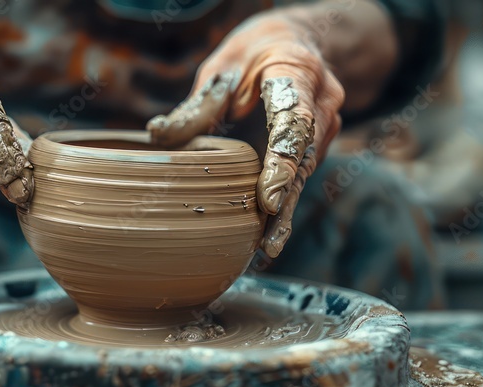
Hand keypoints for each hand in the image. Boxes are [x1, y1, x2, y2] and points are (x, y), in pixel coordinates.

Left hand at [147, 12, 344, 257]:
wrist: (292, 43)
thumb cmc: (251, 55)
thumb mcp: (222, 69)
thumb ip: (199, 105)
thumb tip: (158, 136)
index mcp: (298, 72)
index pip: (293, 121)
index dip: (280, 163)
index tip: (268, 199)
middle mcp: (322, 102)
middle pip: (303, 157)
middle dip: (285, 200)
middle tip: (269, 241)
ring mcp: (324, 127)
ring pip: (304, 173)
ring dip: (286, 210)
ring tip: (268, 247)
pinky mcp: (313, 147)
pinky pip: (298, 176)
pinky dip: (283, 203)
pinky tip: (267, 237)